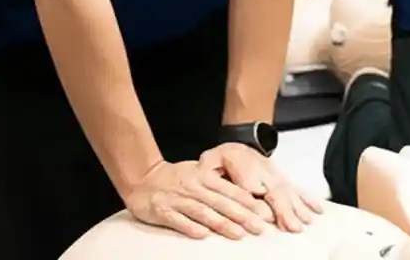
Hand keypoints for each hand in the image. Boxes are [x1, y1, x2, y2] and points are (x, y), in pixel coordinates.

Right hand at [122, 159, 273, 239]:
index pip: (232, 191)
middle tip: (260, 227)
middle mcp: (194, 187)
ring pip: (203, 212)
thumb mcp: (200, 174)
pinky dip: (190, 227)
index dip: (250, 203)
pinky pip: (178, 220)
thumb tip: (249, 197)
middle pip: (222, 203)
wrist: (143, 177)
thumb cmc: (177, 178)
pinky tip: (203, 235)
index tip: (266, 213)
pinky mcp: (162, 210)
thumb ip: (221, 184)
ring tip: (238, 234)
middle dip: (242, 216)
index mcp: (206, 177)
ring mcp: (178, 199)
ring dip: (221, 223)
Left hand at [198, 143, 322, 232]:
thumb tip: (214, 180)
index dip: (259, 200)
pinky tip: (317, 210)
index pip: (251, 185)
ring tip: (305, 222)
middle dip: (285, 209)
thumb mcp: (210, 160)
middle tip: (292, 226)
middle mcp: (263, 170)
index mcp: (242, 163)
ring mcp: (276, 175)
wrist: (240, 143)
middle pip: (276, 191)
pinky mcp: (283, 180)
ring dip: (298, 208)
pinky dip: (309, 200)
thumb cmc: (224, 157)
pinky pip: (298, 189)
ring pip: (289, 191)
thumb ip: (210, 170)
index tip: (267, 216)